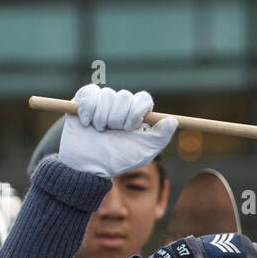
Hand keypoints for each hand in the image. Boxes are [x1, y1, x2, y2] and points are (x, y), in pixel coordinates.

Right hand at [58, 85, 177, 177]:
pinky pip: (90, 92)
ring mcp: (102, 101)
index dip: (136, 110)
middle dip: (118, 117)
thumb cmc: (117, 159)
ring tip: (98, 131)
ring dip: (102, 117)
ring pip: (106, 94)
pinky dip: (87, 109)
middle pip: (125, 96)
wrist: (87, 165)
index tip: (129, 127)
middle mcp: (120, 106)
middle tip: (112, 132)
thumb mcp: (143, 152)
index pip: (143, 98)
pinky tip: (85, 123)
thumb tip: (173, 121)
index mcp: (137, 115)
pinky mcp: (83, 99)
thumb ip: (160, 137)